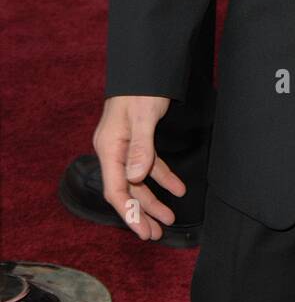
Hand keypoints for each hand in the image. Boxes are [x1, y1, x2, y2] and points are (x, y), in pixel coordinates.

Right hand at [94, 94, 182, 240]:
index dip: (129, 213)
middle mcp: (114, 150)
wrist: (147, 66)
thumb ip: (141, 148)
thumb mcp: (143, 117)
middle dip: (141, 213)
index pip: (116, 189)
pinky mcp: (138, 140)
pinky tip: (178, 189)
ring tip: (169, 219)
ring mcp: (125, 146)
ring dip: (153, 200)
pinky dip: (163, 178)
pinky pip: (149, 165)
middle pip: (126, 190)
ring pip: (138, 181)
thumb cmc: (142, 89)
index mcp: (109, 148)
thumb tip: (135, 178)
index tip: (142, 231)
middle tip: (155, 235)